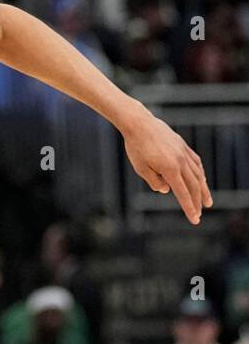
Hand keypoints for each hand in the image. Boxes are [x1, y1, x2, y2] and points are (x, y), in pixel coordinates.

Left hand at [122, 109, 212, 223]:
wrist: (139, 124)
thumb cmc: (136, 147)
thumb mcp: (141, 168)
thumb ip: (155, 182)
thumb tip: (167, 190)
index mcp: (170, 169)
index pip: (182, 193)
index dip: (189, 207)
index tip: (195, 219)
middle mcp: (180, 162)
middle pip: (193, 186)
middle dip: (197, 202)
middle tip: (199, 214)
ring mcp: (183, 153)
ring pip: (198, 175)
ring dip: (203, 190)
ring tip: (207, 202)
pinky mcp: (183, 146)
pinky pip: (196, 163)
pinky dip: (200, 173)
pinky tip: (202, 180)